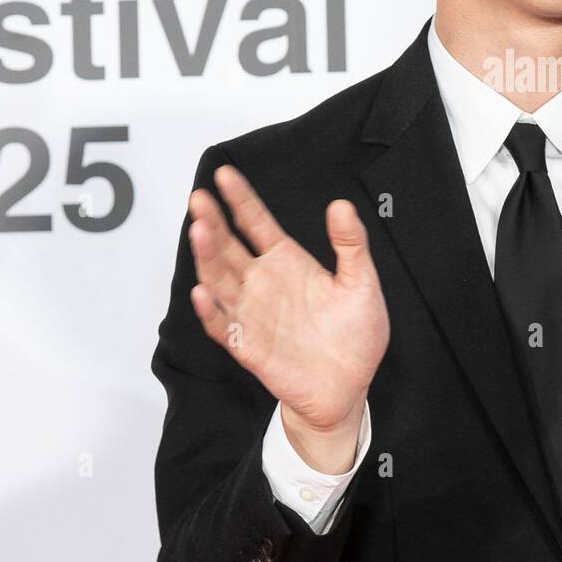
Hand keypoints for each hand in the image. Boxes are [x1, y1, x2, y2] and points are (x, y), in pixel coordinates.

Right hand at [187, 165, 389, 452]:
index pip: (256, 222)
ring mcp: (253, 313)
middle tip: (200, 199)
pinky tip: (203, 293)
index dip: (240, 199)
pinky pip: (223, 326)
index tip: (225, 175)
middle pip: (229, 246)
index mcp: (288, 262)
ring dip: (207, 257)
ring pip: (220, 280)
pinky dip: (211, 311)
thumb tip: (342, 205)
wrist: (349, 386)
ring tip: (199, 232)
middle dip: (212, 222)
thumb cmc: (355, 335)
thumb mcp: (362, 282)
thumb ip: (351, 244)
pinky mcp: (248, 345)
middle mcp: (264, 283)